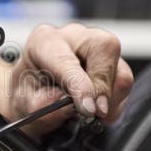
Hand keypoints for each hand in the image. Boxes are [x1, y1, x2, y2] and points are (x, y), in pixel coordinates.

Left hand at [1, 23, 132, 136]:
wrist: (33, 97)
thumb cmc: (28, 94)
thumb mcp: (25, 104)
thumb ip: (43, 104)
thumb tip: (70, 105)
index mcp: (44, 41)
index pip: (67, 58)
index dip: (80, 84)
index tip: (87, 108)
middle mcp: (73, 36)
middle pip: (105, 49)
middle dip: (103, 86)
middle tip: (94, 112)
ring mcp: (96, 46)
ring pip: (120, 69)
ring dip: (110, 99)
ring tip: (91, 114)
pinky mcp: (112, 61)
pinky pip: (124, 82)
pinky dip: (115, 102)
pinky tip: (98, 108)